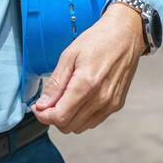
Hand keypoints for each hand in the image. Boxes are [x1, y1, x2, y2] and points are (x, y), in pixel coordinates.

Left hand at [31, 3, 143, 133]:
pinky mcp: (117, 105)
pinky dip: (81, 117)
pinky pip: (93, 122)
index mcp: (87, 84)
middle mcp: (101, 98)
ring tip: (63, 99)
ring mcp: (110, 103)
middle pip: (69, 126)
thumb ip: (55, 83)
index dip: (44, 116)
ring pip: (80, 127)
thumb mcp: (69, 56)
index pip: (60, 116)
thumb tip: (43, 105)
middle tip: (48, 102)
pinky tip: (78, 100)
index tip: (38, 108)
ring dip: (67, 119)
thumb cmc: (97, 41)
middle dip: (53, 117)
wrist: (125, 35)